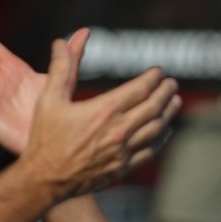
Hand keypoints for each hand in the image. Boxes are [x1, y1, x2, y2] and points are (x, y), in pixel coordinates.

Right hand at [16, 29, 179, 200]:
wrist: (44, 180)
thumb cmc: (45, 139)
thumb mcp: (49, 100)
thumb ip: (61, 69)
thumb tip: (60, 41)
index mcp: (104, 110)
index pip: (140, 89)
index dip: (153, 78)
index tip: (159, 71)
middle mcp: (119, 130)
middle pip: (154, 107)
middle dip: (166, 92)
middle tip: (172, 84)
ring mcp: (123, 151)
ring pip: (157, 129)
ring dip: (169, 113)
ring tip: (176, 102)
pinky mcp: (123, 168)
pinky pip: (150, 151)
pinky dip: (161, 139)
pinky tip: (165, 131)